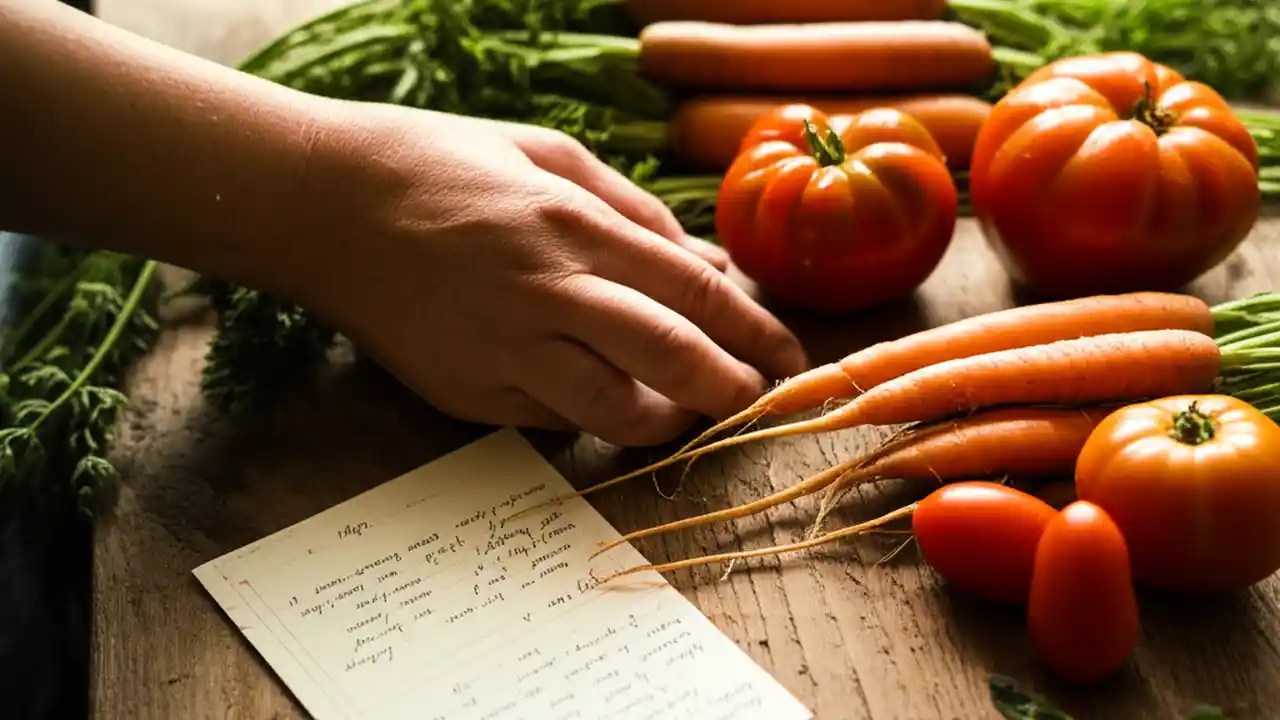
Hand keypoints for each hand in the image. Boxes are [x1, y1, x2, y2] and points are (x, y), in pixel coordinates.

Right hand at [296, 104, 807, 445]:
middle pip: (669, 357)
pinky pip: (549, 421)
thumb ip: (633, 211)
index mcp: (571, 224)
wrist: (325, 204)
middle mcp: (544, 290)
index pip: (692, 291)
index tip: (786, 357)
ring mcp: (501, 349)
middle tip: (752, 399)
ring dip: (667, 421)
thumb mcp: (547, 155)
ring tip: (684, 413)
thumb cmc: (442, 164)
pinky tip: (604, 402)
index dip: (752, 331)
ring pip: (613, 410)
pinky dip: (590, 419)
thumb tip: (703, 264)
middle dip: (729, 387)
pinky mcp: (465, 392)